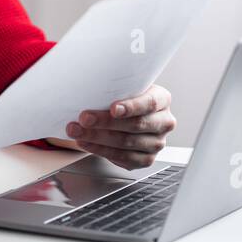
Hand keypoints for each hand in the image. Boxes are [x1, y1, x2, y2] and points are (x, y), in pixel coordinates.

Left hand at [56, 85, 174, 169]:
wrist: (128, 116)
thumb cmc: (124, 98)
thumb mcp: (125, 87)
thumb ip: (116, 86)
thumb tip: (87, 82)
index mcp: (162, 99)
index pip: (150, 103)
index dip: (132, 107)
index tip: (113, 108)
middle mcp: (164, 122)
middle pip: (136, 125)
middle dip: (106, 122)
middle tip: (84, 118)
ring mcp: (156, 143)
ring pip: (126, 143)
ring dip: (97, 138)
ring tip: (77, 131)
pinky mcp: (146, 159)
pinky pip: (122, 158)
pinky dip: (100, 150)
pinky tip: (86, 143)